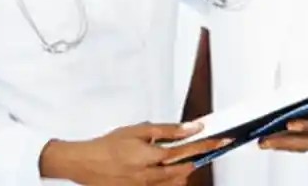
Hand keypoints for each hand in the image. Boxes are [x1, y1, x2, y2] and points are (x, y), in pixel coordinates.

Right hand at [40, 122, 231, 184]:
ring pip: (177, 182)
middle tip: (209, 146)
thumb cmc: (108, 145)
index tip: (221, 140)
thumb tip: (190, 127)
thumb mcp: (137, 130)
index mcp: (150, 156)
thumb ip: (166, 130)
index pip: (187, 150)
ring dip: (186, 169)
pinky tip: (173, 169)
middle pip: (185, 169)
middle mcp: (151, 175)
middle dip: (199, 158)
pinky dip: (173, 179)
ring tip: (188, 156)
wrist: (86, 164)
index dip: (206, 145)